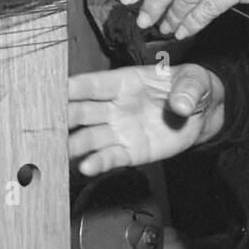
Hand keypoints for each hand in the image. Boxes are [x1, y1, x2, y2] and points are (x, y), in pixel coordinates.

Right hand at [68, 62, 224, 175]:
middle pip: (82, 112)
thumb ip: (187, 90)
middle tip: (44, 122)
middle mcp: (115, 107)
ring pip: (90, 137)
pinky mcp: (130, 152)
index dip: (75, 86)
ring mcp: (120, 130)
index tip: (55, 89)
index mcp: (125, 82)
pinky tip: (85, 167)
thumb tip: (181, 104)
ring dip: (74, 144)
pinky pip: (110, 157)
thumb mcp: (196, 81)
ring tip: (59, 151)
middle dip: (64, 116)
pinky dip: (97, 162)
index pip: (94, 84)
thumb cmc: (191, 87)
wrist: (203, 114)